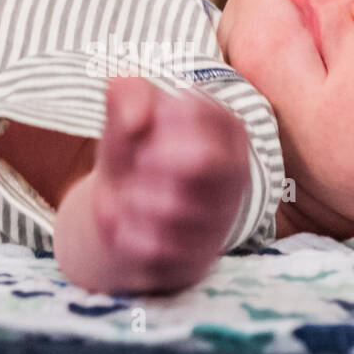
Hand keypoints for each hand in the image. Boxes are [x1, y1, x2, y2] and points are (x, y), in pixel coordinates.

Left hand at [90, 76, 250, 293]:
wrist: (121, 213)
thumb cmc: (134, 152)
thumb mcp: (127, 116)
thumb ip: (128, 94)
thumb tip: (136, 116)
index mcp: (226, 133)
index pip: (216, 117)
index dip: (173, 118)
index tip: (143, 123)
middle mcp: (233, 176)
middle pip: (207, 164)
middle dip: (161, 159)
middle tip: (139, 161)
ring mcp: (218, 221)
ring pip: (180, 210)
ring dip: (138, 198)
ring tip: (126, 194)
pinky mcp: (195, 259)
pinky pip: (161, 249)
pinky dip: (129, 234)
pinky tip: (121, 224)